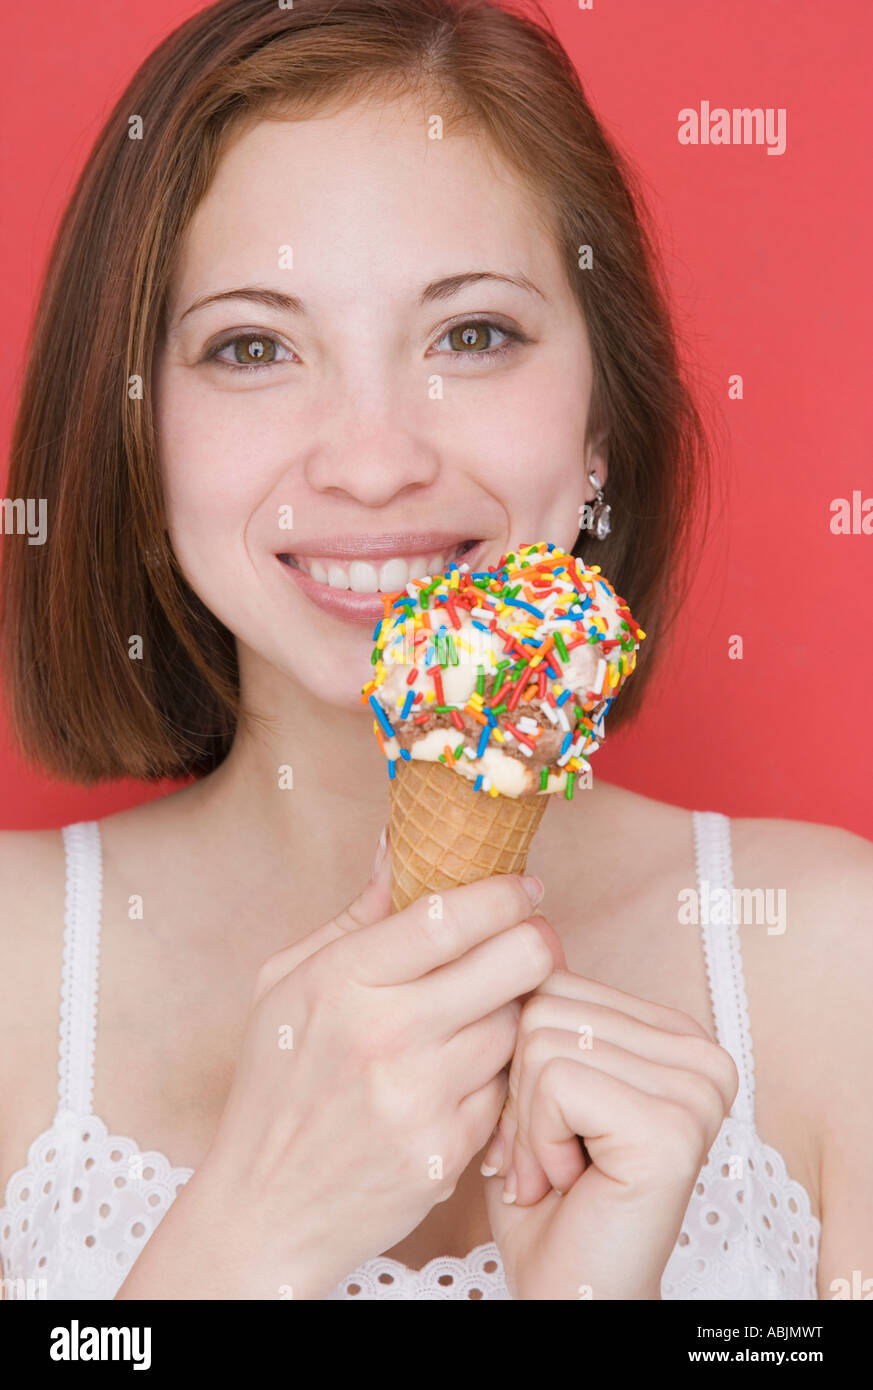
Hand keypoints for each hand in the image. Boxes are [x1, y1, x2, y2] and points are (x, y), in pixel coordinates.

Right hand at [202, 838, 561, 1297]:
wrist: (264, 1209)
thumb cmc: (274, 1085)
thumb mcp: (285, 985)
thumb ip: (355, 916)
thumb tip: (397, 842)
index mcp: (343, 979)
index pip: (454, 915)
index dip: (507, 894)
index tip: (525, 888)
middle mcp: (387, 1034)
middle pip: (518, 961)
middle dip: (538, 940)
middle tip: (535, 939)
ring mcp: (422, 1096)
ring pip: (520, 1024)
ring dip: (517, 1010)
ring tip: (494, 1008)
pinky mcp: (448, 1150)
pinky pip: (507, 1089)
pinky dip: (500, 1075)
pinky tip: (472, 1071)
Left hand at [481, 968, 738, 1299]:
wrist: (570, 1293)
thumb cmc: (547, 1197)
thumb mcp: (536, 1082)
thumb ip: (538, 1013)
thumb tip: (511, 934)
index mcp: (675, 1033)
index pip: (556, 977)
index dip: (519, 1053)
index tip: (536, 1123)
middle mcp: (702, 1053)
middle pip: (546, 1002)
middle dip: (517, 1089)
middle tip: (541, 1156)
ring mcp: (697, 1087)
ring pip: (543, 1038)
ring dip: (525, 1121)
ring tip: (554, 1171)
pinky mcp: (674, 1124)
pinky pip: (556, 1078)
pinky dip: (538, 1138)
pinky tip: (568, 1181)